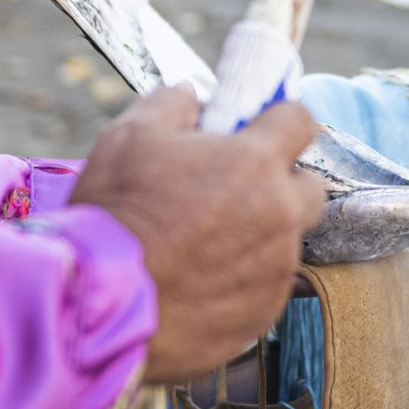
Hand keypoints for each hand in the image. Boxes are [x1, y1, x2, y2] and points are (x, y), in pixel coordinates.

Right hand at [71, 85, 324, 383]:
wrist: (100, 306)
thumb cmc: (115, 216)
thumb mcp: (128, 137)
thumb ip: (170, 104)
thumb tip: (191, 95)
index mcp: (254, 163)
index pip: (300, 120)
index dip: (278, 121)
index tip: (258, 130)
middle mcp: (278, 215)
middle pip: (308, 187)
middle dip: (281, 183)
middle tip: (236, 190)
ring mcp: (276, 269)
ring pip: (286, 241)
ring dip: (259, 235)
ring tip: (205, 244)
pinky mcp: (264, 312)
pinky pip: (267, 285)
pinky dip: (243, 279)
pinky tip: (201, 280)